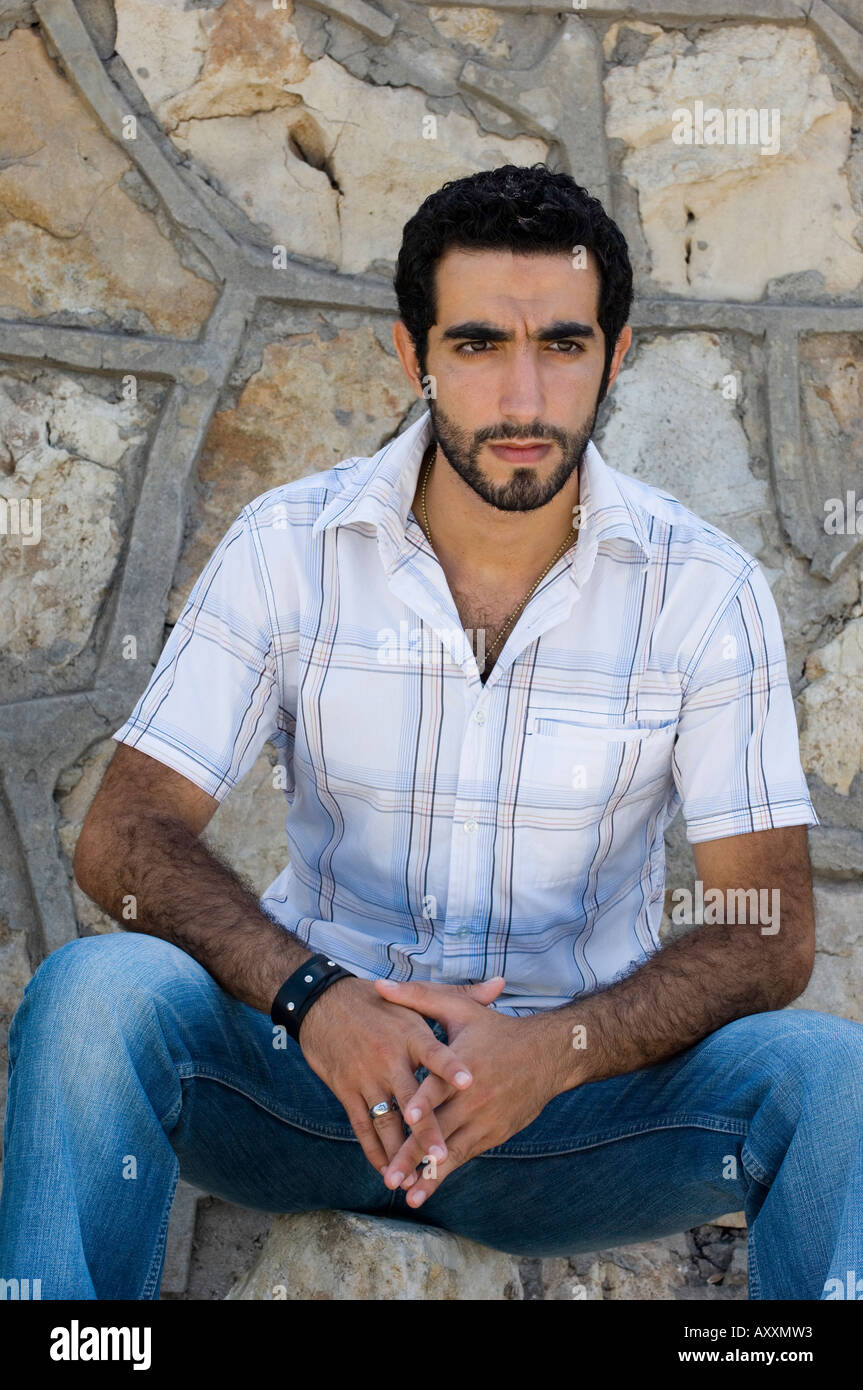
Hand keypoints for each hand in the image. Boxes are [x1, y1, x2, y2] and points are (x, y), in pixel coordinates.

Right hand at [297, 974, 503, 1178]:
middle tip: (442, 1154)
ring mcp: (366, 1077)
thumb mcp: (412, 997)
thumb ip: (459, 995)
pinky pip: (361, 1126)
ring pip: (386, 1120)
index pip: (434, 1052)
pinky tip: (386, 1167)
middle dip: (426, 1129)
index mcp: (409, 1033)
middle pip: (410, 1098)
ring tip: (413, 1176)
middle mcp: (388, 1057)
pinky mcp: (346, 1091)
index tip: (469, 1083)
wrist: (321, 1002)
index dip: (450, 1067)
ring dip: (399, 1150)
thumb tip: (500, 985)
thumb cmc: (372, 1001)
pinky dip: (374, 1150)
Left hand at [372, 977, 558, 1206]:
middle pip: (440, 1129)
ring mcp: (485, 1120)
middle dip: (413, 1154)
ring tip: (405, 1195)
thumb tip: (378, 984)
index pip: (441, 1085)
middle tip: (390, 1176)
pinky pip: (465, 1156)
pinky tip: (425, 1190)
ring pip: (452, 1151)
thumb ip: (417, 996)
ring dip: (428, 1175)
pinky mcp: (493, 1135)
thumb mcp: (459, 1008)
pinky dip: (445, 1174)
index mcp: (463, 1066)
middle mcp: (474, 1098)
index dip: (424, 1101)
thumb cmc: (496, 1029)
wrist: (548, 1054)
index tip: (407, 1116)